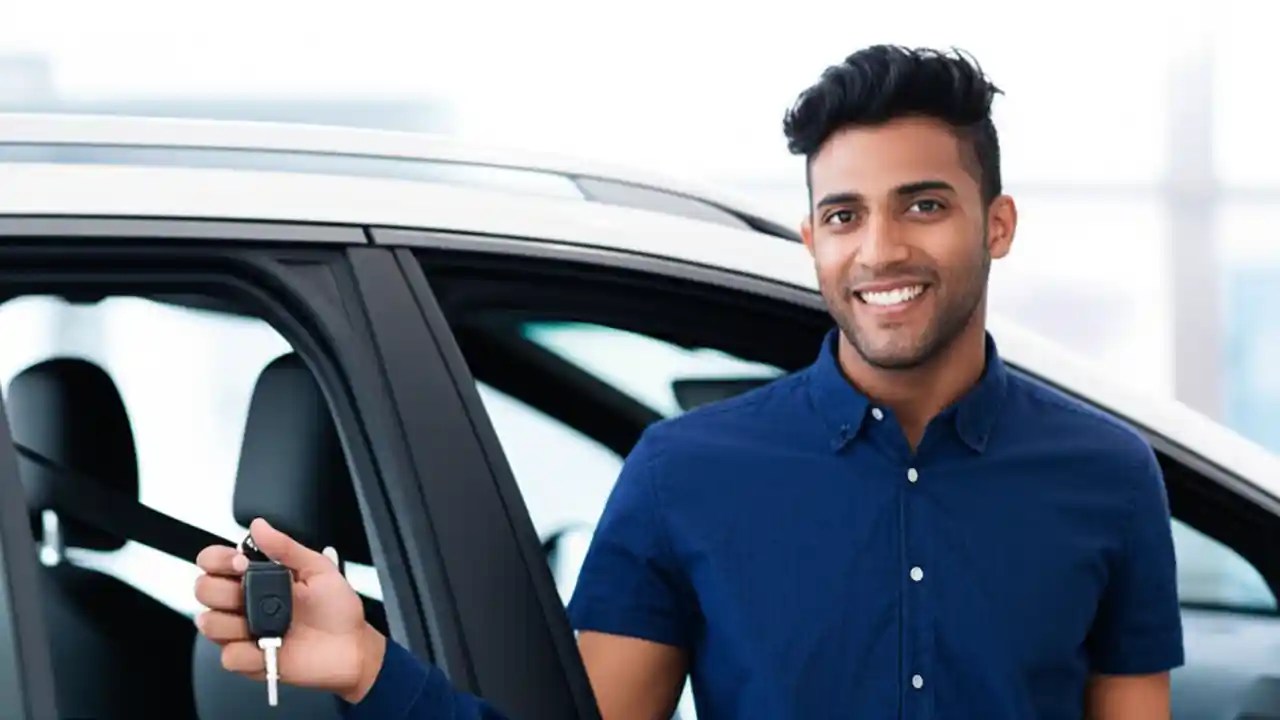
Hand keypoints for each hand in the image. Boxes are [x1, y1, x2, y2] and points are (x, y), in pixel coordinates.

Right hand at [194, 517, 386, 702]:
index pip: (214, 562)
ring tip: (269, 624)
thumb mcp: (319, 569)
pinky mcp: (247, 660)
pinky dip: (250, 653)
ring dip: (237, 623)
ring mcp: (243, 631)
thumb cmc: (338, 609)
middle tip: (255, 596)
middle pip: (204, 590)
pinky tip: (272, 647)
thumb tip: (259, 525)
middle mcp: (243, 602)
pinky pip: (228, 656)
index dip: (218, 560)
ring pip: (209, 623)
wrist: (351, 648)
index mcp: (257, 577)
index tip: (240, 563)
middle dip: (224, 591)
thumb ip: (286, 547)